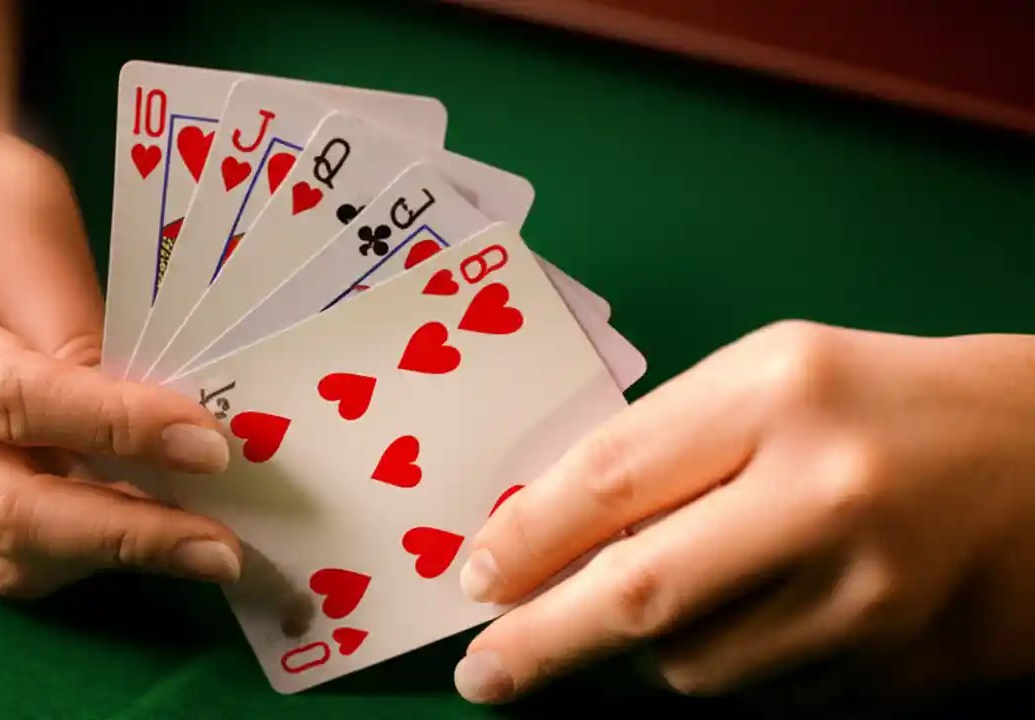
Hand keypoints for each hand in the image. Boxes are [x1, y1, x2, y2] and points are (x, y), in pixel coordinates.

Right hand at [0, 133, 240, 598]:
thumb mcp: (43, 265)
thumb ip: (92, 362)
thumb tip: (177, 441)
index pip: (18, 405)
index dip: (121, 429)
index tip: (210, 446)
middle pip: (5, 512)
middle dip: (125, 536)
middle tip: (219, 548)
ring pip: (6, 558)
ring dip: (109, 556)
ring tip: (196, 543)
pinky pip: (3, 558)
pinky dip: (80, 555)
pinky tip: (146, 533)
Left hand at [453, 320, 1034, 706]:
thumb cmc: (883, 404)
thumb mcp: (769, 378)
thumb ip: (661, 444)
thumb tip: (547, 536)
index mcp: (780, 394)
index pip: (610, 477)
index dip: (526, 539)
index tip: (474, 580)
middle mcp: (823, 497)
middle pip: (639, 594)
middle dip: (540, 642)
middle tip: (483, 671)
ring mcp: (868, 600)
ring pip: (693, 668)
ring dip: (654, 647)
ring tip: (698, 592)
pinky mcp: (897, 674)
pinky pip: (763, 699)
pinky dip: (731, 667)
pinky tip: (771, 615)